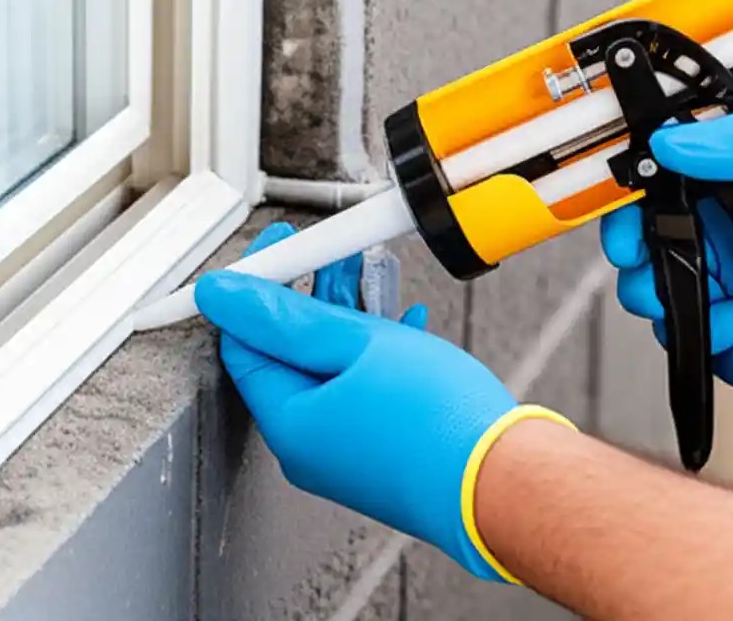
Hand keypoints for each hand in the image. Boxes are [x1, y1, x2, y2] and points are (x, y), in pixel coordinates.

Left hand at [194, 222, 572, 582]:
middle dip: (314, 297)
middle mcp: (309, 446)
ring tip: (375, 279)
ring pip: (332, 369)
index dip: (258, 287)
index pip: (246, 344)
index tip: (282, 246)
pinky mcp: (380, 454)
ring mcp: (345, 454)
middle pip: (291, 354)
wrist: (510, 485)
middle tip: (337, 255)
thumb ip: (285, 315)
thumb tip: (222, 294)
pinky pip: (362, 393)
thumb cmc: (442, 424)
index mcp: (288, 424)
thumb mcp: (356, 343)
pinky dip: (377, 354)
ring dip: (351, 319)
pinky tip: (403, 324)